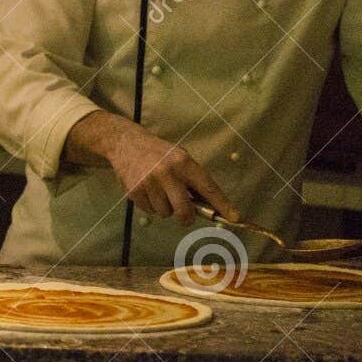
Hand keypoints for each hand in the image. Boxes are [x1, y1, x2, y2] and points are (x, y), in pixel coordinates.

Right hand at [70, 113, 236, 225]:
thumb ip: (191, 179)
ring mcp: (149, 183)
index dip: (222, 204)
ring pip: (165, 213)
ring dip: (165, 208)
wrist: (126, 143)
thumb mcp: (179, 158)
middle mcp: (167, 172)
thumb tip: (206, 205)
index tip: (234, 217)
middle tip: (185, 217)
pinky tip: (147, 191)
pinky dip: (151, 206)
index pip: (208, 187)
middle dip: (186, 218)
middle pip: (184, 209)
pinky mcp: (135, 191)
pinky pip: (149, 211)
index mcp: (183, 163)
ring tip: (159, 192)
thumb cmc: (159, 153)